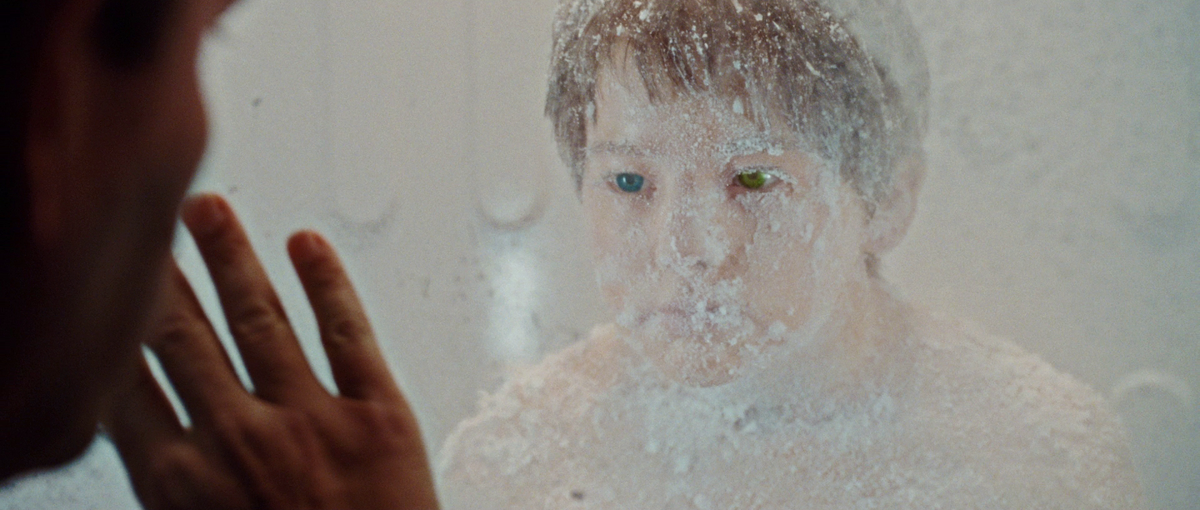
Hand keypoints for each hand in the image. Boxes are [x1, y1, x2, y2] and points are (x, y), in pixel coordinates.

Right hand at [103, 194, 438, 509]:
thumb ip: (167, 491)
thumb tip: (136, 430)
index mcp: (179, 483)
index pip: (127, 383)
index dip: (114, 326)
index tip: (104, 285)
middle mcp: (236, 439)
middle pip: (183, 337)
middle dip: (163, 273)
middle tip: (149, 220)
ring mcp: (309, 422)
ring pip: (257, 319)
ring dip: (229, 258)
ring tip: (209, 208)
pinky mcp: (379, 416)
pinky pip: (348, 335)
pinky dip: (327, 284)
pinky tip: (306, 242)